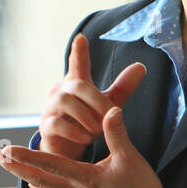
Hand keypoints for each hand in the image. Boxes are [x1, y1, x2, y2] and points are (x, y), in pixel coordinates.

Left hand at [0, 105, 165, 187]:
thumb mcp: (131, 158)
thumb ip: (117, 133)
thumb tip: (110, 110)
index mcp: (86, 178)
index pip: (50, 165)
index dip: (27, 157)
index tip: (7, 150)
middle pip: (38, 179)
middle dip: (15, 167)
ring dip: (24, 175)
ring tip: (9, 166)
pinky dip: (42, 187)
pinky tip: (37, 183)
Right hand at [40, 33, 146, 160]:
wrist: (68, 149)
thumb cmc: (87, 122)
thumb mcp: (107, 104)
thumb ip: (123, 87)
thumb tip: (140, 66)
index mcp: (77, 83)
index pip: (78, 64)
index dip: (79, 52)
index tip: (81, 38)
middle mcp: (61, 91)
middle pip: (79, 85)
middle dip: (97, 100)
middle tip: (111, 114)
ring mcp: (50, 107)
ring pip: (66, 102)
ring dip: (86, 116)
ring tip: (98, 130)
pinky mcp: (45, 126)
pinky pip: (57, 124)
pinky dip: (74, 131)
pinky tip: (85, 138)